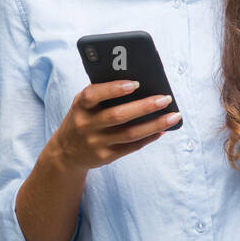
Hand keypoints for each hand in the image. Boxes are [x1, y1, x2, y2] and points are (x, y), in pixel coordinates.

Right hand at [50, 80, 179, 170]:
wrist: (65, 152)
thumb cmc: (83, 118)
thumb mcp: (84, 105)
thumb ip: (103, 94)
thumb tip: (141, 86)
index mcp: (80, 106)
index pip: (93, 95)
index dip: (114, 89)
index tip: (135, 83)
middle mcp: (86, 125)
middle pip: (118, 116)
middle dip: (145, 106)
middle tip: (166, 99)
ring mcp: (96, 143)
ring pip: (130, 134)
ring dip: (155, 124)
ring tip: (174, 116)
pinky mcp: (105, 157)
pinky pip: (132, 147)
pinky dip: (149, 137)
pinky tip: (163, 130)